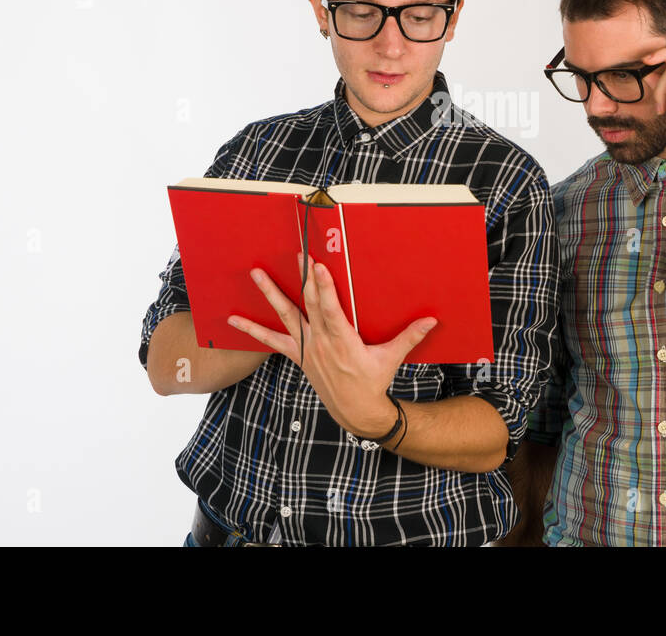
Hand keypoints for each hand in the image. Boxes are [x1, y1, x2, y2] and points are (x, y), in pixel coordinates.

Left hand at [226, 254, 436, 436]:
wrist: (355, 411)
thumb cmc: (374, 382)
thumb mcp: (392, 358)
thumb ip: (410, 337)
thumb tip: (431, 320)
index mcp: (343, 341)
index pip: (330, 309)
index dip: (323, 287)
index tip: (318, 267)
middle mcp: (320, 342)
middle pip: (309, 304)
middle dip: (302, 278)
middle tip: (297, 254)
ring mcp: (306, 348)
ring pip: (285, 316)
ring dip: (270, 294)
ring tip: (256, 274)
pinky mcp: (298, 355)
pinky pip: (271, 341)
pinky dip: (253, 330)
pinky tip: (233, 319)